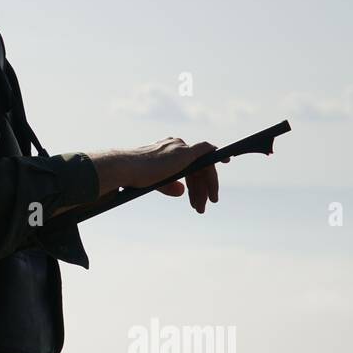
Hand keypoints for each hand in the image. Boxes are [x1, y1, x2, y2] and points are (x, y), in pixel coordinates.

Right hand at [89, 138, 225, 213]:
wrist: (126, 168)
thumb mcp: (153, 182)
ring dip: (206, 187)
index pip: (185, 166)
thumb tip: (182, 191)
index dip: (192, 181)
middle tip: (201, 207)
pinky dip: (217, 155)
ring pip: (202, 166)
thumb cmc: (133, 175)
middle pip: (196, 168)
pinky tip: (226, 160)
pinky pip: (207, 150)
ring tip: (204, 205)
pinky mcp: (186, 152)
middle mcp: (174, 146)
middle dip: (200, 189)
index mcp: (164, 150)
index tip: (194, 193)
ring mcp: (181, 148)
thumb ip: (169, 185)